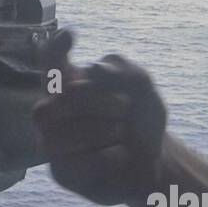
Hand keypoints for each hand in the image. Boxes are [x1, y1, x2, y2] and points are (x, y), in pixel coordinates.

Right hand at [33, 30, 166, 205]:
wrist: (155, 164)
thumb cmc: (141, 120)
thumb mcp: (142, 88)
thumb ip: (122, 71)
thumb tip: (94, 70)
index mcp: (71, 83)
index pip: (52, 60)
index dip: (55, 46)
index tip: (70, 35)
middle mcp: (54, 109)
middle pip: (56, 95)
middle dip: (93, 98)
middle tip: (124, 106)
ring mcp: (52, 140)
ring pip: (56, 131)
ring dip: (97, 129)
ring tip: (122, 132)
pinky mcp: (61, 171)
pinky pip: (72, 162)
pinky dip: (103, 157)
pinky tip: (118, 155)